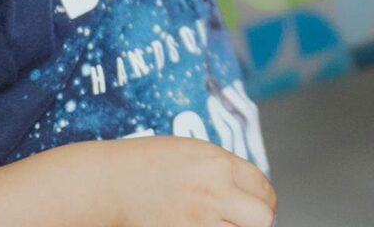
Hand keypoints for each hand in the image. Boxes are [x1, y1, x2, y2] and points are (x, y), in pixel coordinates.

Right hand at [105, 137, 275, 226]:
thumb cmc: (148, 164)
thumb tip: (250, 190)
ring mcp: (199, 221)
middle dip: (258, 220)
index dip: (263, 200)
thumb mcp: (196, 153)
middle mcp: (215, 193)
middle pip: (262, 217)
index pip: (264, 188)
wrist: (109, 183)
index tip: (257, 205)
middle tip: (246, 220)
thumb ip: (225, 171)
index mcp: (220, 165)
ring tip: (225, 224)